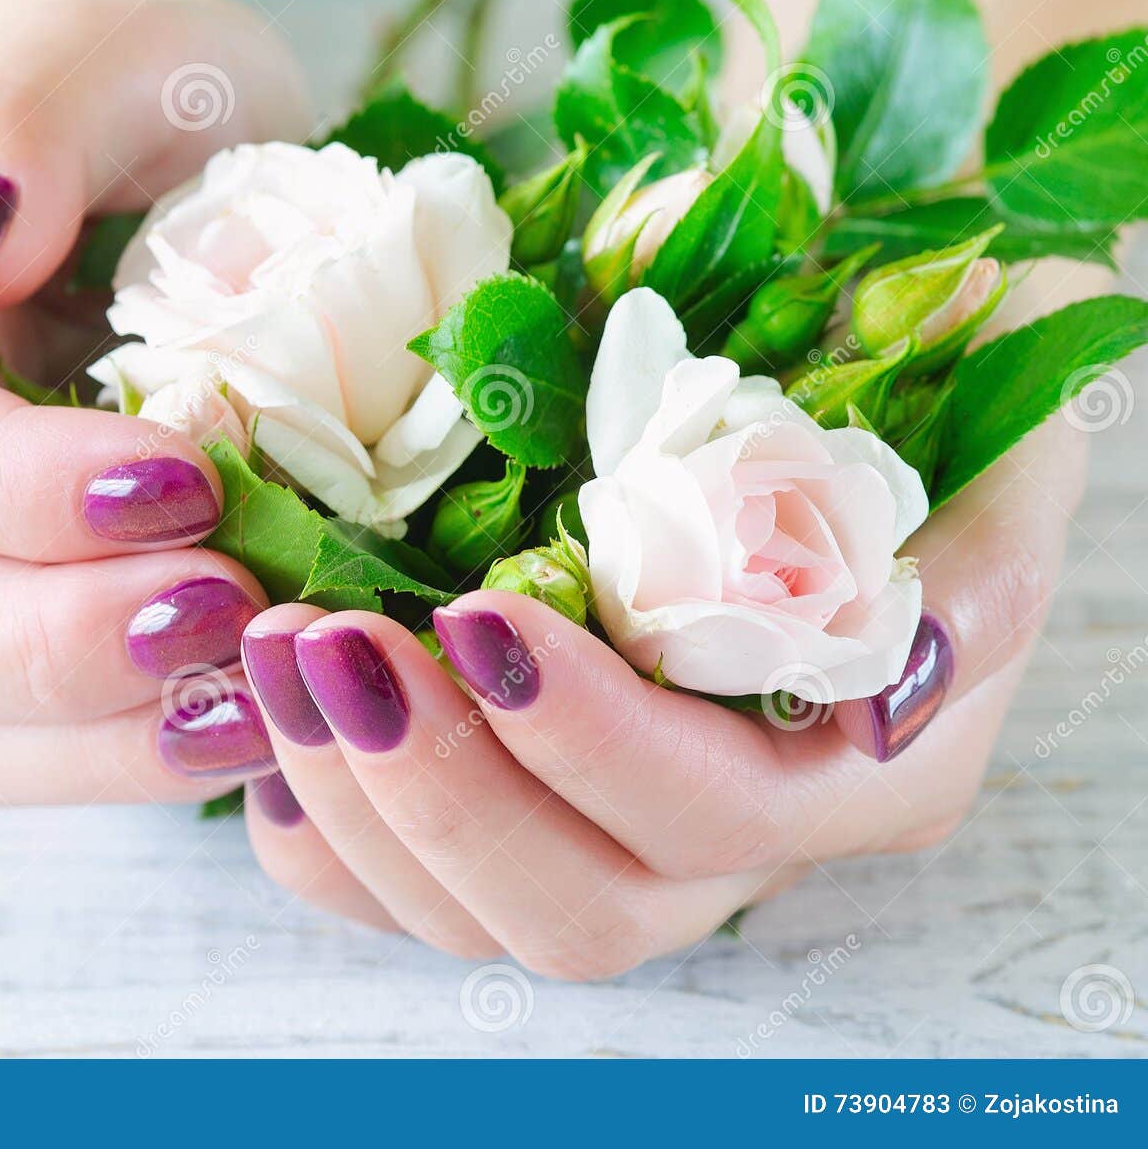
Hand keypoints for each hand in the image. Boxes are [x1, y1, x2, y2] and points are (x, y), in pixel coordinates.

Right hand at [0, 0, 307, 804]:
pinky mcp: (1, 645)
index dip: (24, 493)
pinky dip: (135, 763)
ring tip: (262, 697)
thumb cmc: (133, 106)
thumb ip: (21, 127)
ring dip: (106, 739)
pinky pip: (28, 758)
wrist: (144, 165)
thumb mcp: (101, 64)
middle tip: (229, 613)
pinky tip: (257, 724)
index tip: (187, 481)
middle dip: (59, 644)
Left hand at [240, 418, 1086, 977]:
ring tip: (273, 644)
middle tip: (319, 639)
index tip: (471, 607)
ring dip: (353, 800)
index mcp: (866, 764)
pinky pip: (399, 887)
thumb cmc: (924, 364)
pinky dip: (320, 822)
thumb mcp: (1003, 418)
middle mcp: (747, 832)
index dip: (587, 738)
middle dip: (436, 787)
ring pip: (473, 920)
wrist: (848, 356)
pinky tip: (275, 711)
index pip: (718, 811)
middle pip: (581, 909)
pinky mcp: (527, 813)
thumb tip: (912, 683)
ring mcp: (626, 837)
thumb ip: (983, 559)